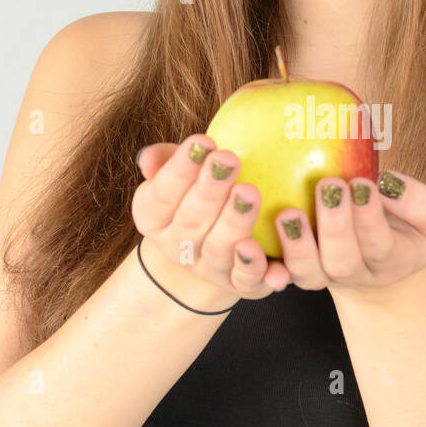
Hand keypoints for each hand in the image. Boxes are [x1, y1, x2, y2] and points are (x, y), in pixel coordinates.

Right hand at [133, 135, 293, 301]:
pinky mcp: (239, 285)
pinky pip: (247, 281)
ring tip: (249, 193)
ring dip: (234, 223)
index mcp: (154, 218)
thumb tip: (149, 158)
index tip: (203, 140)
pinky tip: (275, 260)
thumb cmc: (199, 190)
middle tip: (229, 159)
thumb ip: (165, 160)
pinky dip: (259, 269)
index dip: (180, 169)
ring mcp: (209, 270)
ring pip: (219, 250)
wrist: (214, 240)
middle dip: (209, 190)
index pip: (161, 194)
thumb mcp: (181, 170)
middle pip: (190, 222)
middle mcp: (177, 249)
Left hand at [274, 170, 425, 295]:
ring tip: (287, 213)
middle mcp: (356, 273)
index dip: (371, 218)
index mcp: (392, 259)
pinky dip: (264, 263)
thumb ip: (419, 201)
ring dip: (296, 245)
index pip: (382, 245)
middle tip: (328, 187)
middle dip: (335, 226)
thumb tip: (388, 182)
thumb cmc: (407, 225)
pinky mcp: (296, 269)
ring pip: (308, 273)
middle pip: (342, 262)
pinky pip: (278, 273)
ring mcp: (324, 275)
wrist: (381, 254)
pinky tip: (252, 240)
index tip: (363, 184)